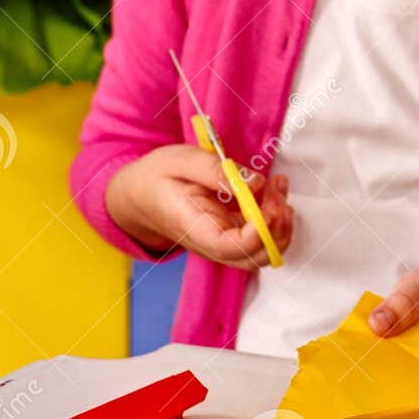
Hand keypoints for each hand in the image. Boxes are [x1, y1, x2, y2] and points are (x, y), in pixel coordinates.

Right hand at [105, 144, 294, 269]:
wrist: (137, 195)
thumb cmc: (156, 176)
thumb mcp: (180, 161)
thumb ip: (216, 171)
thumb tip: (256, 183)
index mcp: (194, 228)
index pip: (232, 248)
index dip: (259, 233)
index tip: (270, 206)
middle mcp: (211, 244)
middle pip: (256, 257)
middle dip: (277, 228)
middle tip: (277, 191)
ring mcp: (223, 243)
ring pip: (263, 250)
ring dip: (280, 223)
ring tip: (278, 185)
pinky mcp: (231, 235)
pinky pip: (260, 237)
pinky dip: (275, 216)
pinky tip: (272, 188)